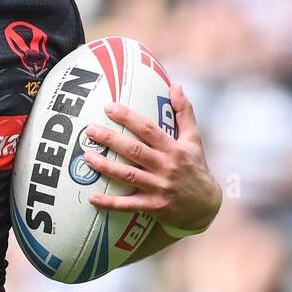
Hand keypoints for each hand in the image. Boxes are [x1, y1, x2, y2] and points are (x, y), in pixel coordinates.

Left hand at [83, 81, 221, 232]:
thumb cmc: (195, 167)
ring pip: (128, 175)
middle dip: (111, 139)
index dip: (128, 117)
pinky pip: (128, 205)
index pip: (148, 129)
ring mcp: (159, 188)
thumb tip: (175, 84)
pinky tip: (91, 197)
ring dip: (105, 166)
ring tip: (86, 157)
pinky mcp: (154, 206)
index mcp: (174, 148)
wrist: (206, 205)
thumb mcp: (194, 139)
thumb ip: (184, 112)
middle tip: (89, 130)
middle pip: (134, 150)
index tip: (109, 107)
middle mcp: (166, 167)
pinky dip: (109, 202)